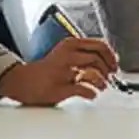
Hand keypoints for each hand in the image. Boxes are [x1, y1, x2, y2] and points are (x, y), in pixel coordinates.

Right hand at [0, 37, 116, 105]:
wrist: (22, 81)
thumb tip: (109, 60)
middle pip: (98, 59)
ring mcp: (63, 72)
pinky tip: (91, 94)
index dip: (111, 56)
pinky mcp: (59, 88)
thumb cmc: (48, 68)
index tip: (115, 65)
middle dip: (107, 70)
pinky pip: (83, 90)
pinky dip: (92, 93)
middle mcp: (67, 55)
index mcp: (70, 44)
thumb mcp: (66, 52)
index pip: (99, 45)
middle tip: (108, 78)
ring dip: (102, 82)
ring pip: (93, 73)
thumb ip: (85, 53)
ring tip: (101, 86)